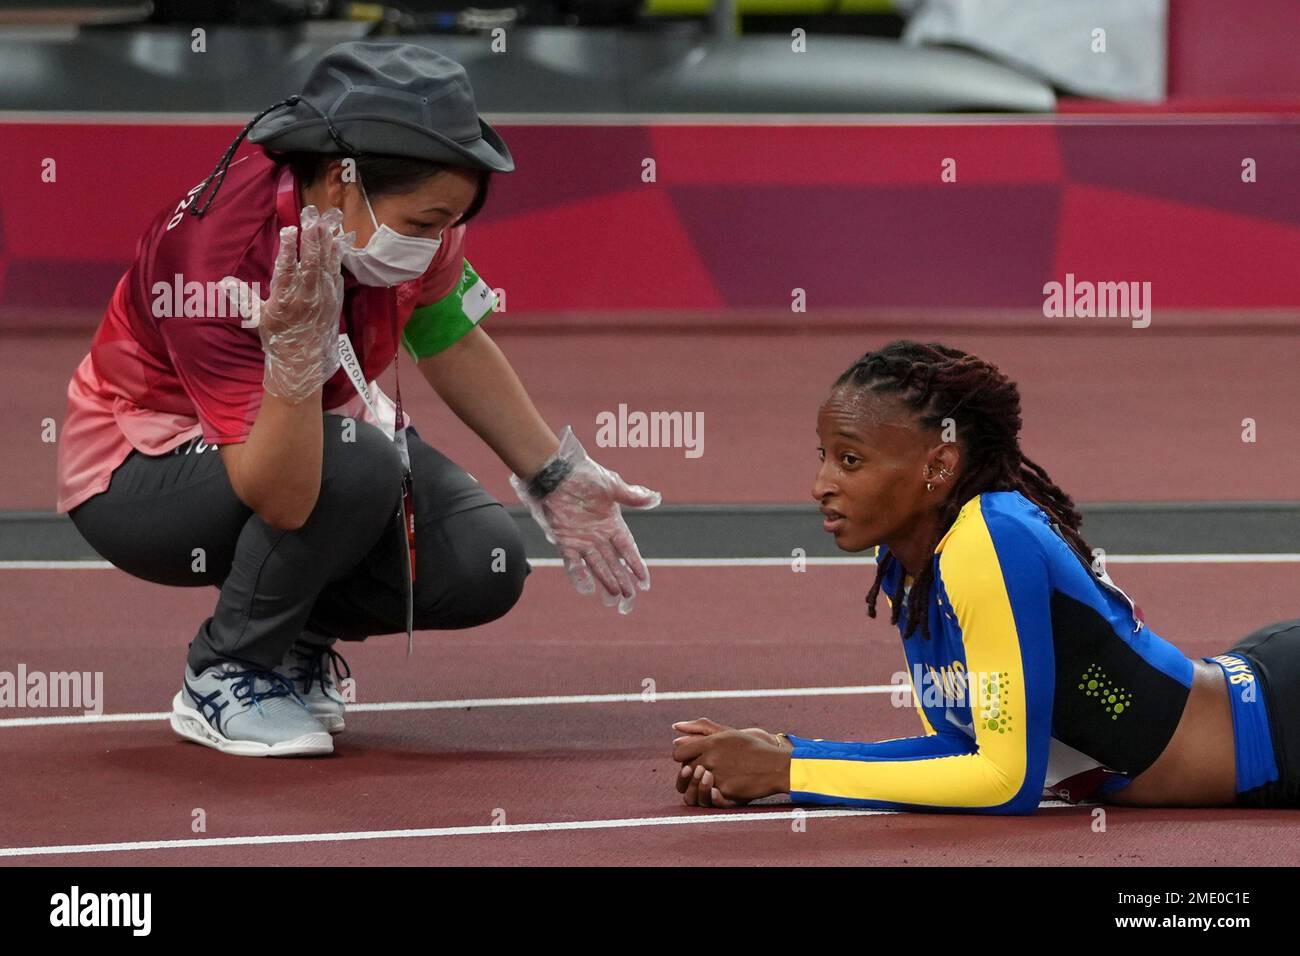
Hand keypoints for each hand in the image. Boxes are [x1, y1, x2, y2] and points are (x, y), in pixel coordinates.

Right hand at [220, 205, 349, 403]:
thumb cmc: (277, 335)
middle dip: (311, 238)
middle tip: (311, 215)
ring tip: (326, 220)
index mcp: (284, 300)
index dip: (288, 250)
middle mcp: (306, 297)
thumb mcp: (256, 317)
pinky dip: (336, 255)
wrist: (303, 358)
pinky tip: (337, 239)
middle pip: (311, 263)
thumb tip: (223, 281)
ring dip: (326, 241)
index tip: (289, 230)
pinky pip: (337, 273)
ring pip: (326, 265)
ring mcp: (323, 297)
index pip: (286, 270)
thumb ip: (242, 297)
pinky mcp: (335, 299)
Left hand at [510, 426, 660, 613]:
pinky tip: (586, 589)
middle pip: (613, 563)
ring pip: (596, 566)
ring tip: (614, 598)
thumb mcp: (612, 485)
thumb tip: (654, 498)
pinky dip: (578, 575)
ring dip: (605, 581)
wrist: (555, 472)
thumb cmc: (585, 475)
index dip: (636, 565)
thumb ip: (632, 496)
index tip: (645, 582)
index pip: (628, 549)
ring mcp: (581, 540)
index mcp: (612, 523)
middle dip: (622, 580)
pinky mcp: (564, 540)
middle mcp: (598, 536)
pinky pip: (572, 562)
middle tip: (630, 599)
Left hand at [672, 718, 791, 807]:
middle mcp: (711, 758)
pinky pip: (711, 793)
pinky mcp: (724, 791)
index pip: (679, 754)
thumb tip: (675, 727)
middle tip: (708, 769)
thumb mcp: (729, 734)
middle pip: (686, 770)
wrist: (775, 766)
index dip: (683, 758)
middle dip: (693, 771)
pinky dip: (717, 792)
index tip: (691, 760)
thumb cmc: (752, 748)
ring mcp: (717, 775)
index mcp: (710, 743)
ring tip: (716, 778)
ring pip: (697, 783)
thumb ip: (702, 730)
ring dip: (702, 782)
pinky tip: (729, 785)